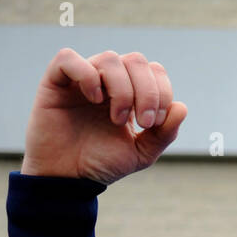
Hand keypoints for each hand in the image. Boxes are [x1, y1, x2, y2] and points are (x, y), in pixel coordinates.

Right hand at [21, 48, 187, 184]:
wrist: (69, 178)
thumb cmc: (102, 163)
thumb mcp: (141, 153)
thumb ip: (165, 133)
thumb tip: (182, 107)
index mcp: (129, 92)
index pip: (154, 70)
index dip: (162, 91)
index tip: (154, 123)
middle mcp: (106, 80)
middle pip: (136, 60)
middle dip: (147, 92)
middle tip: (143, 122)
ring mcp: (82, 79)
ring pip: (110, 58)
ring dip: (122, 89)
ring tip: (117, 119)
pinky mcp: (55, 81)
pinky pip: (69, 58)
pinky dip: (87, 75)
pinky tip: (94, 100)